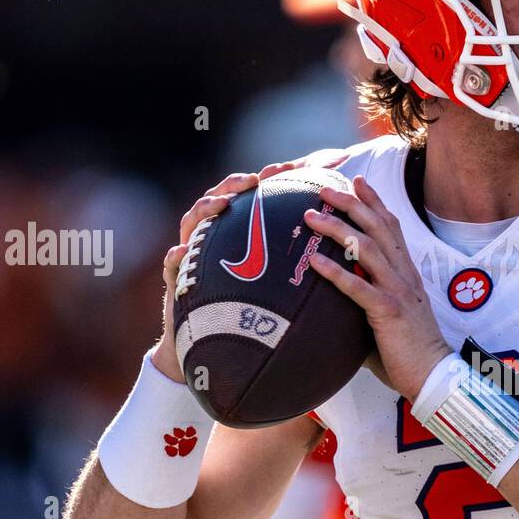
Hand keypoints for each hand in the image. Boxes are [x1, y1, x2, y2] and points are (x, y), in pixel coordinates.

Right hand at [152, 157, 345, 384]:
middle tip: (256, 178)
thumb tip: (346, 249)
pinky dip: (175, 255)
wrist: (220, 351)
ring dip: (205, 209)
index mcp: (241, 236)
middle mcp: (216, 239)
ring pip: (192, 223)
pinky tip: (182, 250)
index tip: (293, 167)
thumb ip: (302, 264)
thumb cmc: (255, 317)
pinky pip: (172, 264)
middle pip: (220, 200)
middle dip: (235, 185)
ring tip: (221, 204)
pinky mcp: (177, 280)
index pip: (255, 199)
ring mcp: (193, 256)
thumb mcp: (282, 286)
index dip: (271, 179)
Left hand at [303, 175, 450, 401]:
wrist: (433, 374)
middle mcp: (404, 275)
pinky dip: (335, 272)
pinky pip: (357, 286)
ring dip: (336, 229)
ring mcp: (397, 291)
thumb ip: (368, 301)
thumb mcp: (390, 315)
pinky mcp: (388, 312)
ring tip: (311, 217)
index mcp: (407, 273)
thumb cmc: (409, 350)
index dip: (375, 202)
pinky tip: (314, 262)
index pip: (392, 227)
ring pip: (366, 248)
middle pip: (377, 227)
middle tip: (325, 189)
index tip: (357, 182)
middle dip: (351, 204)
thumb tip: (337, 303)